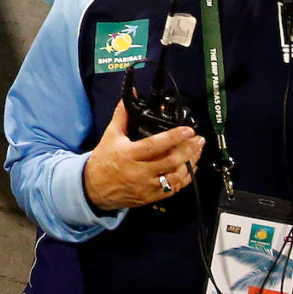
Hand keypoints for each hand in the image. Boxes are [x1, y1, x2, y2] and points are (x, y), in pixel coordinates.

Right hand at [82, 101, 204, 210]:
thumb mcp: (110, 136)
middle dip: (188, 150)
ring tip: (198, 151)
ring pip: (175, 176)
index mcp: (129, 155)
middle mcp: (139, 172)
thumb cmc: (103, 160)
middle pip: (170, 161)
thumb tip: (130, 97)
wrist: (94, 188)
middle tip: (198, 140)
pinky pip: (173, 189)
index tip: (188, 130)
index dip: (174, 138)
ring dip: (190, 163)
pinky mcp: (150, 196)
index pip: (154, 145)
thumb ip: (122, 116)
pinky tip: (192, 168)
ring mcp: (146, 186)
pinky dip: (185, 179)